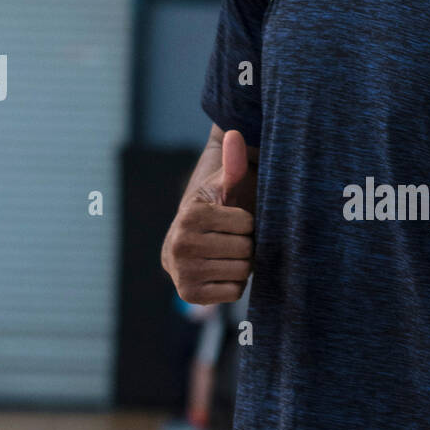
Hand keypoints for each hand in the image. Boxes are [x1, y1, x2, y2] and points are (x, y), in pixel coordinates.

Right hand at [162, 130, 255, 304]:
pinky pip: (234, 292)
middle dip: (245, 246)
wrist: (187, 243)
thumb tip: (235, 134)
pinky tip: (220, 272)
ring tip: (226, 255)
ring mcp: (183, 272)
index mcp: (191, 215)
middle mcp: (181, 244)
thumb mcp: (224, 187)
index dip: (247, 224)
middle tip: (231, 241)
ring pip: (241, 272)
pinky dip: (233, 284)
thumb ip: (233, 164)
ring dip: (241, 265)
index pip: (247, 225)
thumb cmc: (214, 211)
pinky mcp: (189, 295)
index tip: (233, 222)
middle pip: (246, 251)